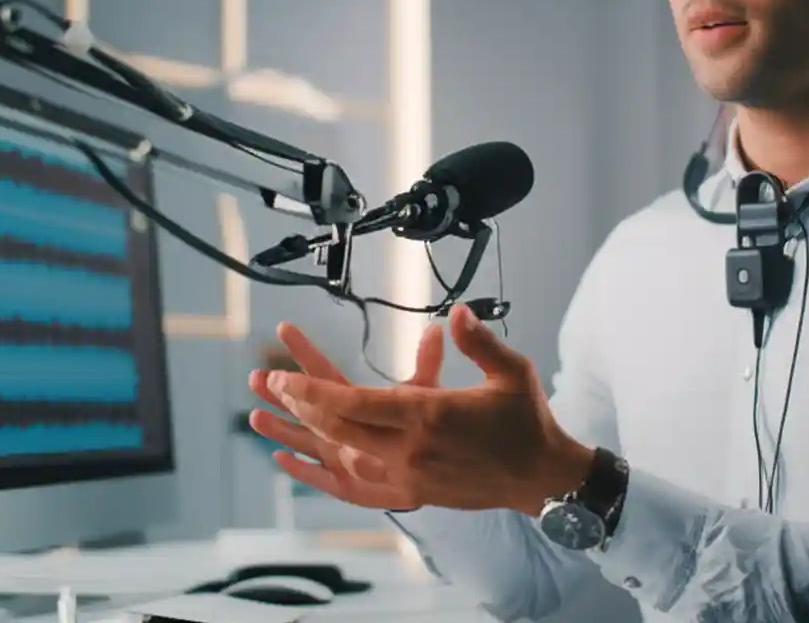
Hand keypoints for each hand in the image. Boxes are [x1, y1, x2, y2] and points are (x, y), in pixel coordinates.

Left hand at [264, 305, 593, 515]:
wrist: (542, 477)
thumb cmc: (527, 421)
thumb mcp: (511, 373)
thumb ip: (479, 341)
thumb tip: (456, 313)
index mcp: (430, 416)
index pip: (357, 402)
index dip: (315, 390)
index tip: (284, 378)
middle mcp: (412, 450)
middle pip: (340, 428)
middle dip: (301, 406)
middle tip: (270, 385)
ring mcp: (409, 477)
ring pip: (341, 456)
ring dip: (302, 436)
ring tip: (266, 419)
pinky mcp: (412, 495)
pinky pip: (354, 487)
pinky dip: (319, 475)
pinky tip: (294, 464)